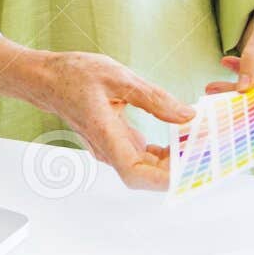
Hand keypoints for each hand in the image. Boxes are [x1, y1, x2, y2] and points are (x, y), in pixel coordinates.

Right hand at [21, 49, 196, 190]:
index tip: (191, 166)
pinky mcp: (114, 143)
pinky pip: (142, 157)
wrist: (47, 79)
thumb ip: (154, 98)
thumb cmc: (74, 75)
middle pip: (146, 175)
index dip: (165, 178)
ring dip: (174, 160)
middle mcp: (107, 149)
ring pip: (146, 169)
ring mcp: (110, 149)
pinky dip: (163, 151)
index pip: (136, 174)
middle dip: (178, 167)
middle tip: (206, 149)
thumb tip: (186, 116)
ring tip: (198, 141)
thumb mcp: (118, 77)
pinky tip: (179, 136)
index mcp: (105, 134)